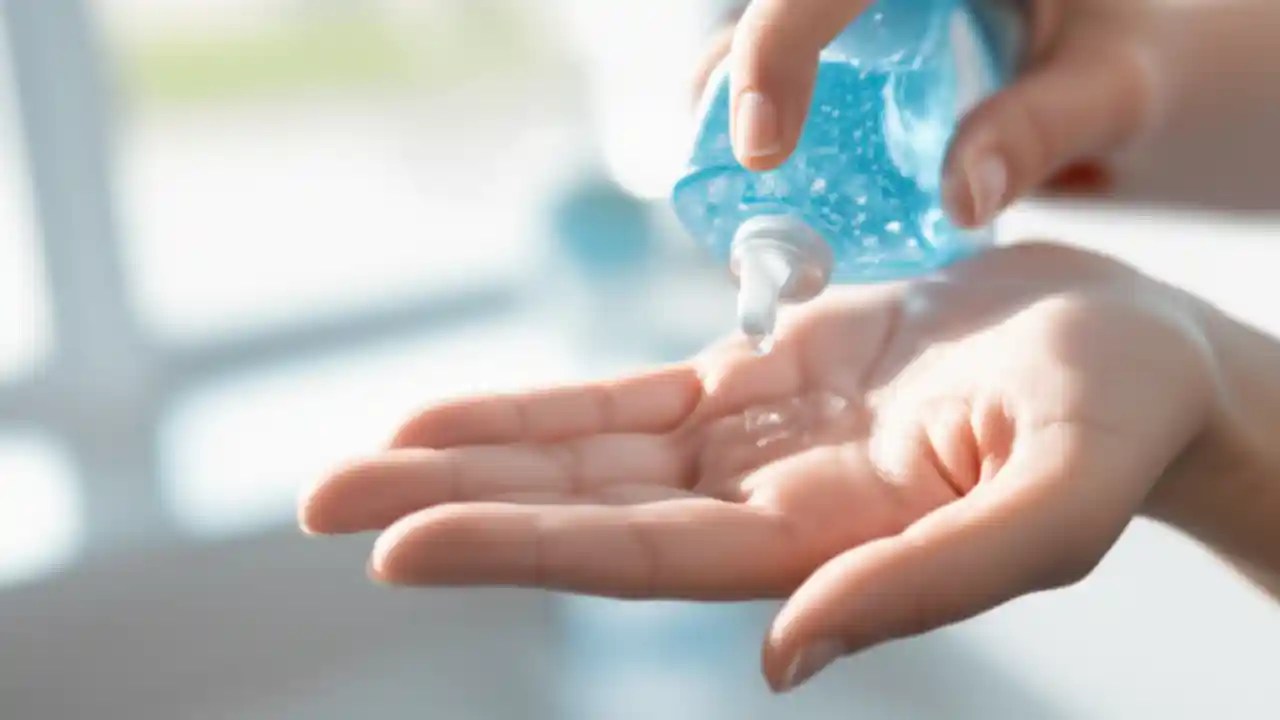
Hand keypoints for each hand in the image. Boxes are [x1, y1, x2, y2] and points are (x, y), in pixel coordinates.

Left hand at [300, 243, 1221, 691]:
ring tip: (358, 454)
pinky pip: (626, 401)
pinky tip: (461, 415)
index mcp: (823, 545)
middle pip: (581, 513)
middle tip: (316, 494)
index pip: (639, 558)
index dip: (518, 546)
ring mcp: (754, 446)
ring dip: (474, 451)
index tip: (395, 539)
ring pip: (586, 456)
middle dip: (453, 501)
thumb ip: (924, 588)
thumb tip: (786, 662)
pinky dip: (542, 408)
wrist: (1139, 351)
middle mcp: (765, 508)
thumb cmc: (1118, 421)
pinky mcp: (760, 383)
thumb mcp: (1052, 507)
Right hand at [698, 0, 1182, 225]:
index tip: (764, 148)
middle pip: (777, 3)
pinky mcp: (846, 31)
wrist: (1111, 43)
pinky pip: (781, 55)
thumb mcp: (1111, 83)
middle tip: (748, 174)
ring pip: (763, 23)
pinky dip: (763, 109)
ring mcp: (859, 6)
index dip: (775, 46)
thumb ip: (1047, 128)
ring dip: (732, 98)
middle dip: (732, 76)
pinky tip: (780, 170)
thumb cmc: (1121, 49)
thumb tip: (961, 201)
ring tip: (752, 182)